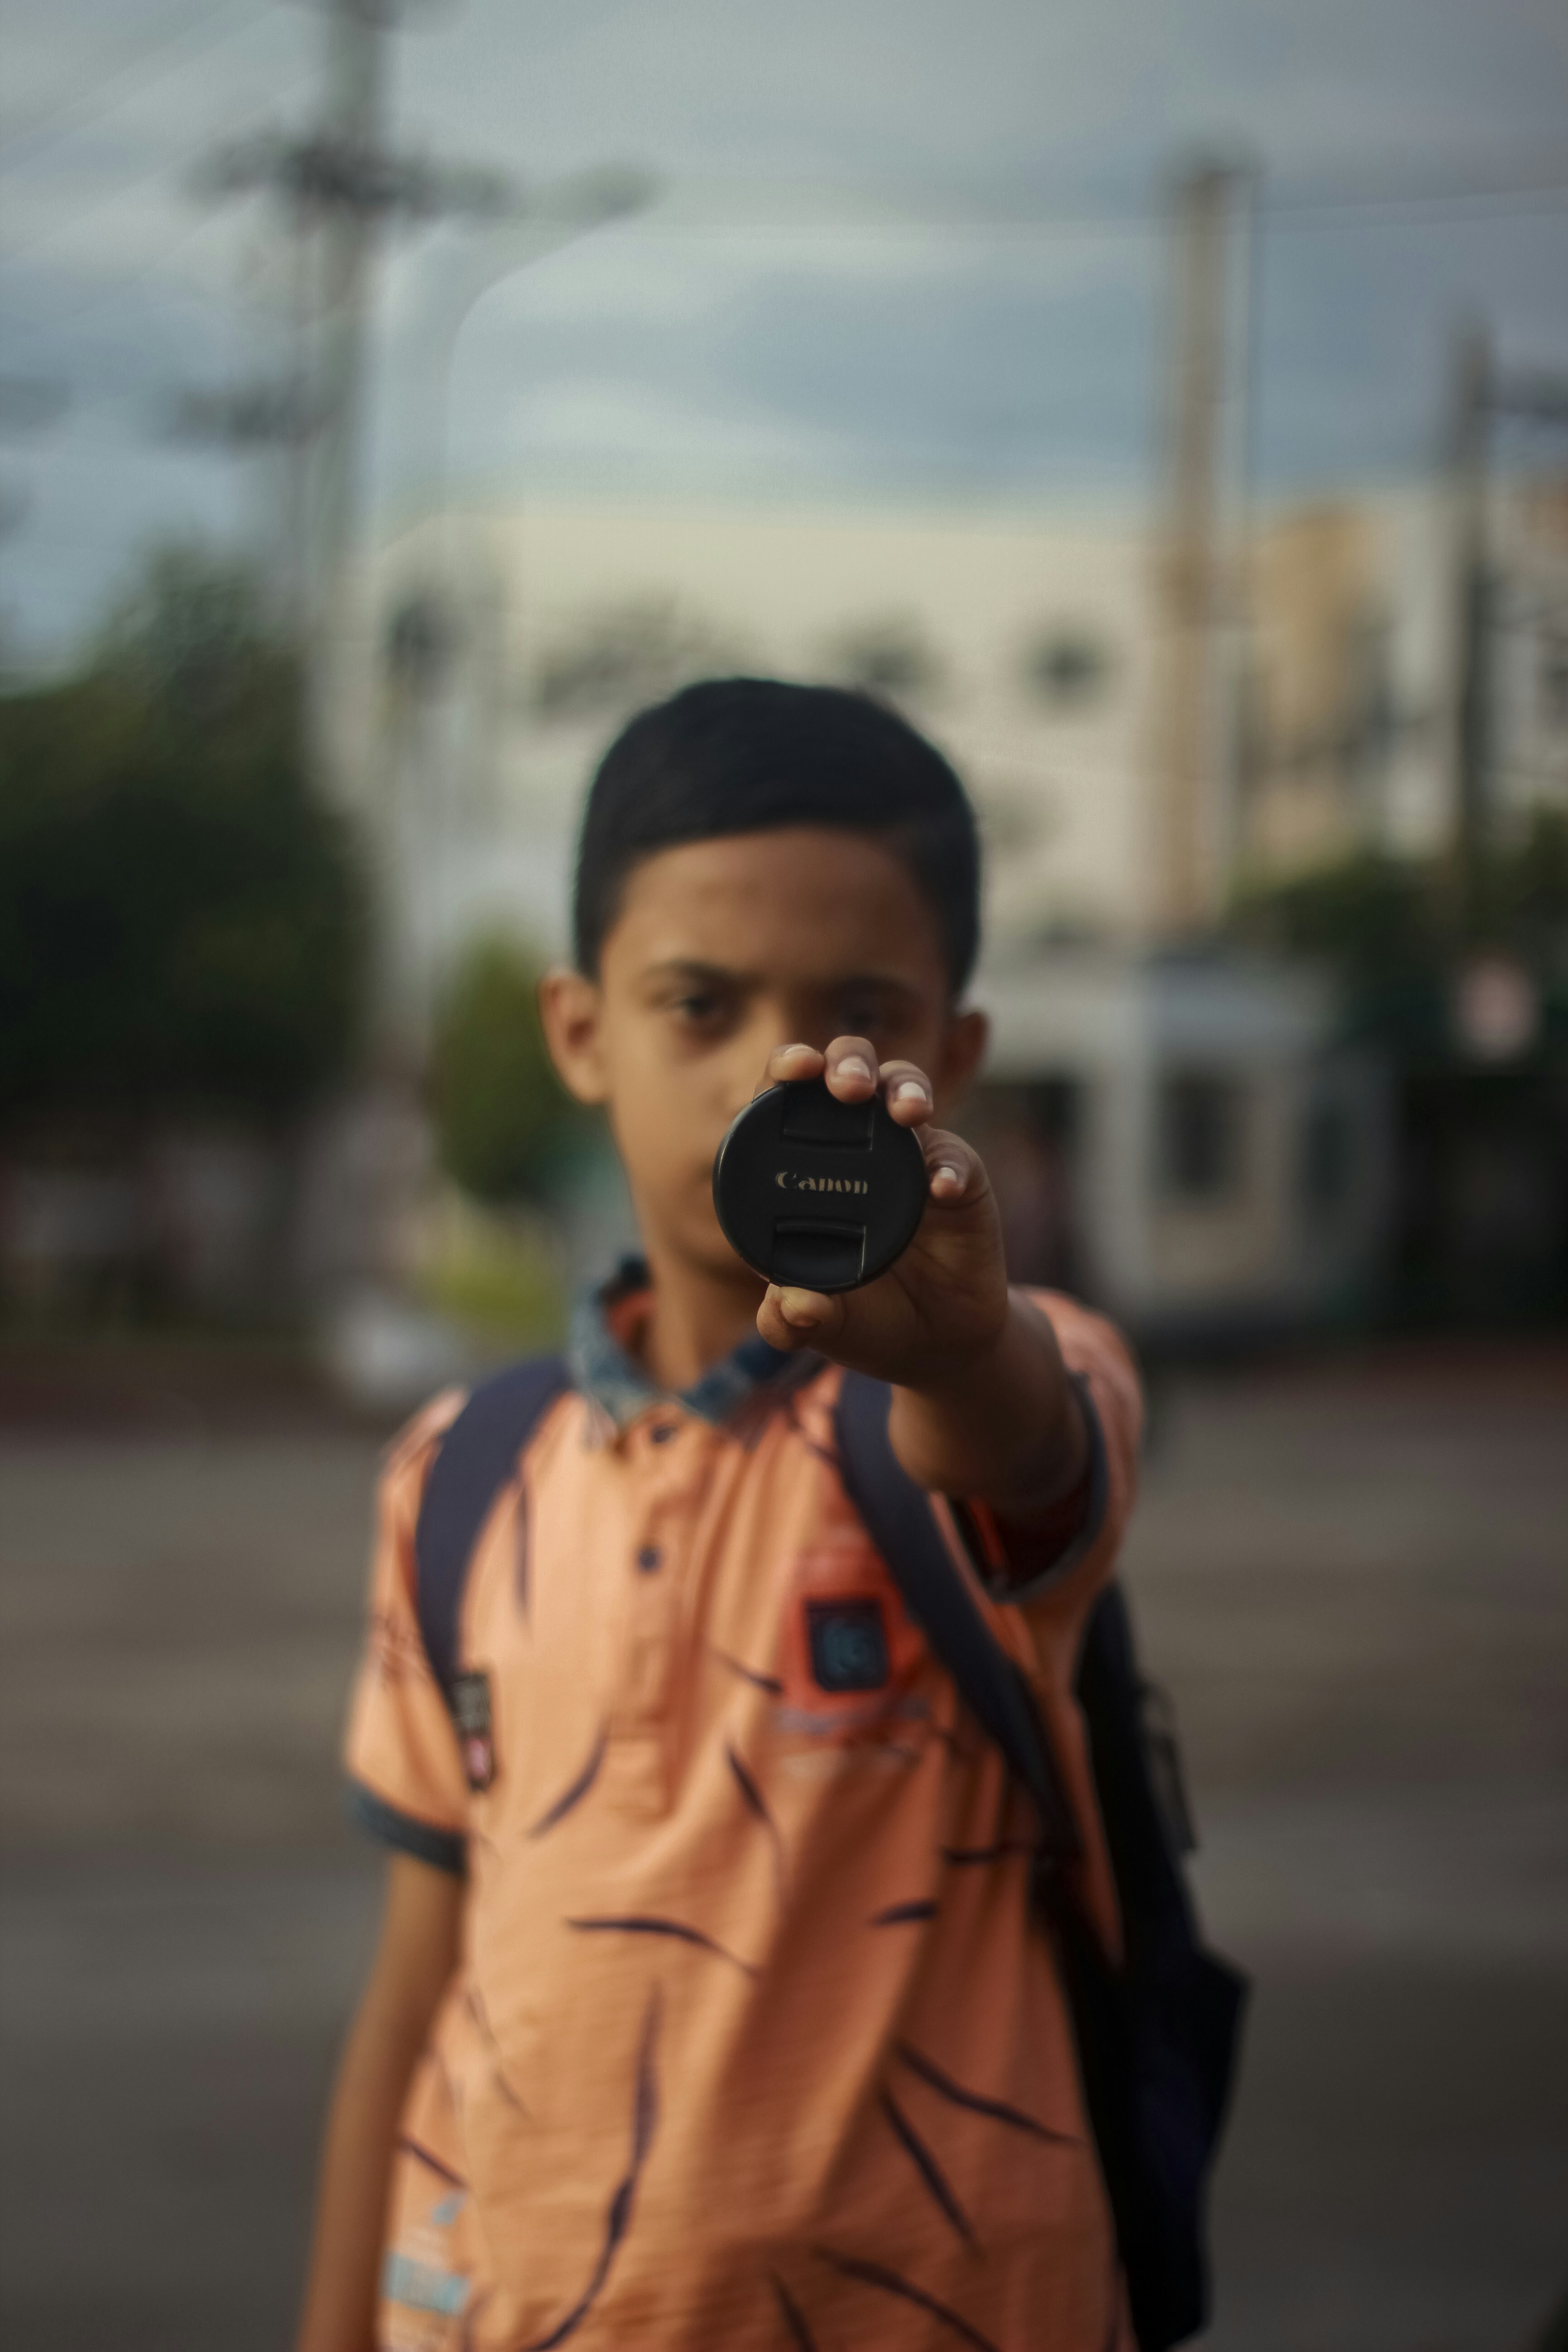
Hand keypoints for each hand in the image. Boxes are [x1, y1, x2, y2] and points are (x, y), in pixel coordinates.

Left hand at [753, 1036, 1008, 1394]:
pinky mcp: (959, 1177)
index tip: (791, 1070)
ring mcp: (909, 1155)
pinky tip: (942, 1189)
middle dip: (847, 1061)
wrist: (939, 1344)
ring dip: (904, 1087)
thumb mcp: (823, 1326)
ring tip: (906, 1113)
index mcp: (807, 1167)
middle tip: (847, 1087)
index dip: (784, 1072)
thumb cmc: (869, 1320)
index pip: (783, 1102)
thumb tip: (786, 1305)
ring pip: (905, 1088)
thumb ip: (790, 1322)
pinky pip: (956, 1156)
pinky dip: (950, 1167)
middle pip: (848, 1071)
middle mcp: (856, 1147)